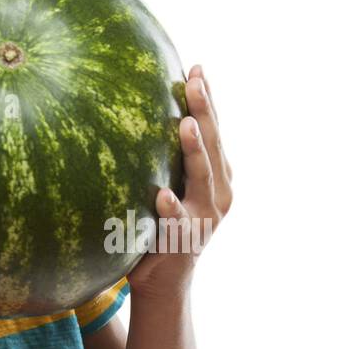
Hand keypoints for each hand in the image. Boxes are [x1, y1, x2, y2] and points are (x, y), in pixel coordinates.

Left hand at [127, 64, 233, 300]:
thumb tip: (129, 105)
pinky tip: (161, 194)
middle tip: (193, 79)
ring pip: (203, 178)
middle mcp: (218, 193)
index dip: (207, 98)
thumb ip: (160, 153)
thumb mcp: (166, 181)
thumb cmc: (159, 222)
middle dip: (205, 111)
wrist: (162, 281)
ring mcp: (205, 218)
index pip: (214, 129)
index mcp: (216, 176)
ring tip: (187, 125)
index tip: (196, 66)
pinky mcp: (186, 241)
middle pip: (213, 145)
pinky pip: (178, 222)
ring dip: (197, 151)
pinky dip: (172, 208)